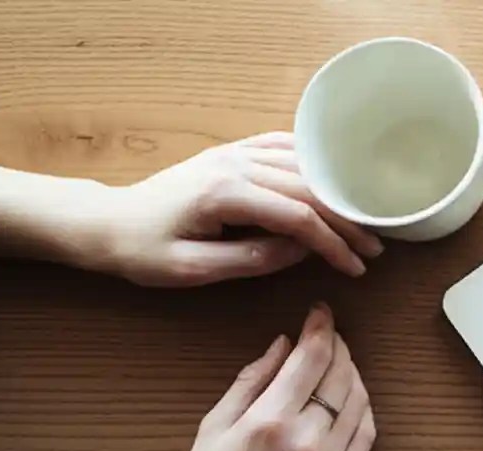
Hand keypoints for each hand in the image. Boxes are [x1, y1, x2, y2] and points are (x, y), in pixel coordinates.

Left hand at [98, 132, 382, 286]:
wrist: (108, 222)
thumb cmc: (144, 252)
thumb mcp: (194, 270)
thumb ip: (252, 260)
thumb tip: (301, 251)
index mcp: (225, 194)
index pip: (298, 216)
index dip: (332, 243)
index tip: (355, 267)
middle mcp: (234, 164)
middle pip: (309, 188)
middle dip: (346, 219)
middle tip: (374, 247)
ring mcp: (234, 153)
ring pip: (303, 166)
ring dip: (336, 193)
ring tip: (362, 220)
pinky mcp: (232, 153)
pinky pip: (283, 147)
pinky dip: (314, 162)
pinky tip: (334, 178)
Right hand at [162, 303, 375, 450]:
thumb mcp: (214, 426)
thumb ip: (251, 380)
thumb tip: (284, 343)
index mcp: (268, 420)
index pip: (311, 358)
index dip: (321, 328)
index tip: (320, 312)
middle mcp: (305, 440)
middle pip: (340, 375)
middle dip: (338, 346)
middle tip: (329, 334)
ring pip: (358, 403)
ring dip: (354, 374)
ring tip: (340, 362)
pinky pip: (365, 437)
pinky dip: (363, 409)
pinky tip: (352, 398)